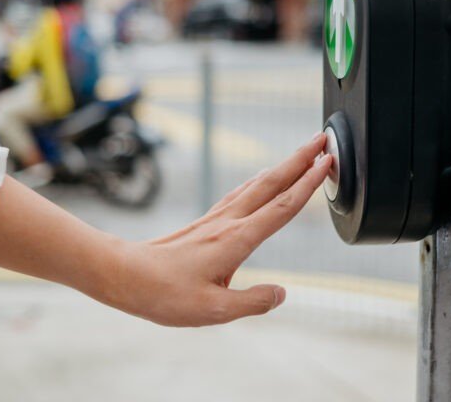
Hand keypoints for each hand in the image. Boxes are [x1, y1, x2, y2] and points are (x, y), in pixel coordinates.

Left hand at [100, 133, 331, 326]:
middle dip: (299, 160)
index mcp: (236, 240)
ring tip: (300, 154)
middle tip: (323, 140)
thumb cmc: (164, 295)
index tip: (326, 163)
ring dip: (282, 167)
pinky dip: (259, 181)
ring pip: (256, 184)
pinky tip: (260, 180)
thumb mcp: (213, 311)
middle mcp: (229, 222)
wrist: (125, 275)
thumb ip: (252, 302)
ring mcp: (216, 218)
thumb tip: (281, 294)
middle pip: (271, 183)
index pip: (281, 207)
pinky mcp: (206, 222)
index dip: (307, 184)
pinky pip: (240, 193)